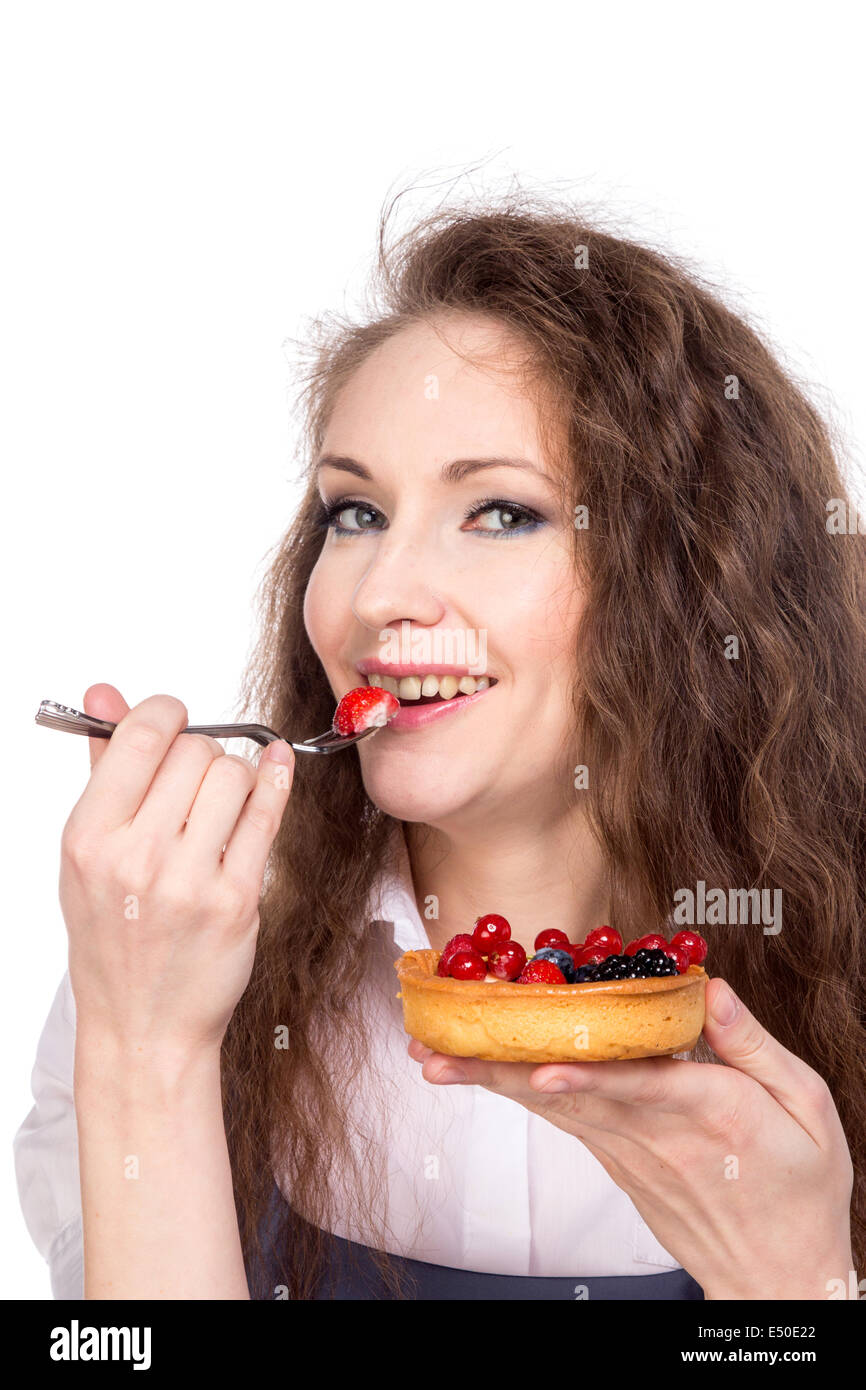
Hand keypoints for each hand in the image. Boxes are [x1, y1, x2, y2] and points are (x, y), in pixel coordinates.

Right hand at [60, 684, 293, 1057]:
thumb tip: (105, 694)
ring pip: (236, 776)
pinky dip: (277, 782)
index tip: (175, 723)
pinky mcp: (237, 902)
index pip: (142, 735)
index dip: (167, 715)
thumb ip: (103, 768)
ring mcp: (189, 882)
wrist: (143, 1026)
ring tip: (221, 805)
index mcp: (87, 838)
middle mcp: (135, 858)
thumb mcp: (87, 854)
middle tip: (196, 784)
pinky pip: (268, 815)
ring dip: (238, 777)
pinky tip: (275, 769)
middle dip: (203, 755)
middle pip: (196, 752)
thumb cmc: (113, 935)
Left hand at [408, 977, 855, 1298]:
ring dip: (492, 1082)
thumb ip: (752, 1045)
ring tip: (434, 1060)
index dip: (589, 1076)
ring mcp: (630, 1153)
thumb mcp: (806, 1108)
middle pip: (570, 1094)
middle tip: (435, 1053)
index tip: (541, 1067)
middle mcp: (657, 1134)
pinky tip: (482, 1072)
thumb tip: (709, 987)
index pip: (640, 1089)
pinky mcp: (618, 1163)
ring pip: (554, 1108)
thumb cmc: (801, 1186)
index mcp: (711, 1113)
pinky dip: (520, 1091)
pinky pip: (565, 1120)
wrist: (780, 1273)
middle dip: (500, 1070)